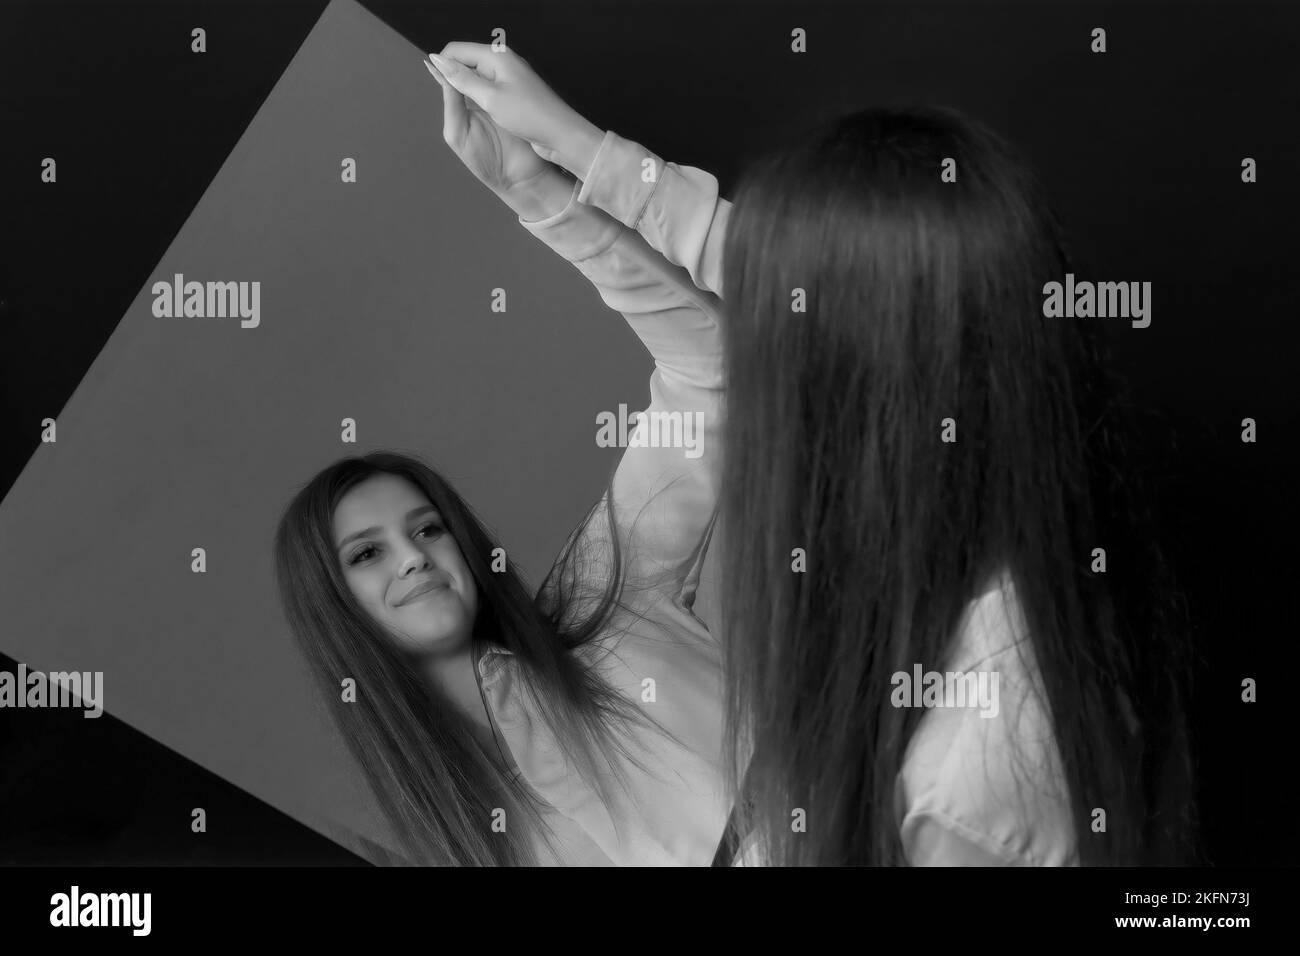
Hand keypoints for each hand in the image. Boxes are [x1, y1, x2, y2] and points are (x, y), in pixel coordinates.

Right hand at [427, 42, 604, 181]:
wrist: (562, 135)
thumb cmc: (530, 115)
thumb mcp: (490, 98)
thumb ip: (462, 79)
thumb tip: (436, 60)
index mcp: (497, 55)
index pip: (457, 50)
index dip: (443, 66)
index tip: (439, 88)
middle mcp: (503, 61)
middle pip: (466, 61)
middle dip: (455, 78)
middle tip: (455, 103)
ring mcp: (509, 76)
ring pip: (476, 76)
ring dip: (467, 89)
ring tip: (469, 108)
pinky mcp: (514, 91)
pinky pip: (488, 88)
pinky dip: (480, 96)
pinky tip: (482, 111)